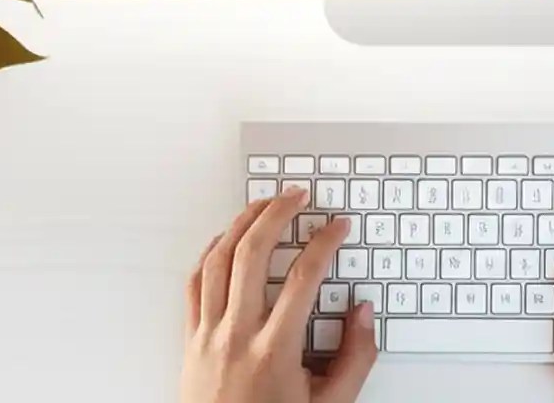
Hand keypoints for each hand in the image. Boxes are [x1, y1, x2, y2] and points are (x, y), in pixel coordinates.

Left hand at [180, 189, 376, 402]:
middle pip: (253, 255)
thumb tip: (363, 313)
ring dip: (242, 223)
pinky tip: (225, 240)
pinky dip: (210, 254)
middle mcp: (236, 337)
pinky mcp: (190, 341)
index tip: (338, 227)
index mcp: (274, 352)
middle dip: (279, 215)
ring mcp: (208, 336)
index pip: (303, 278)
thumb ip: (355, 358)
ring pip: (218, 261)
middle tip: (299, 196)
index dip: (324, 243)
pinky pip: (194, 284)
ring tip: (264, 204)